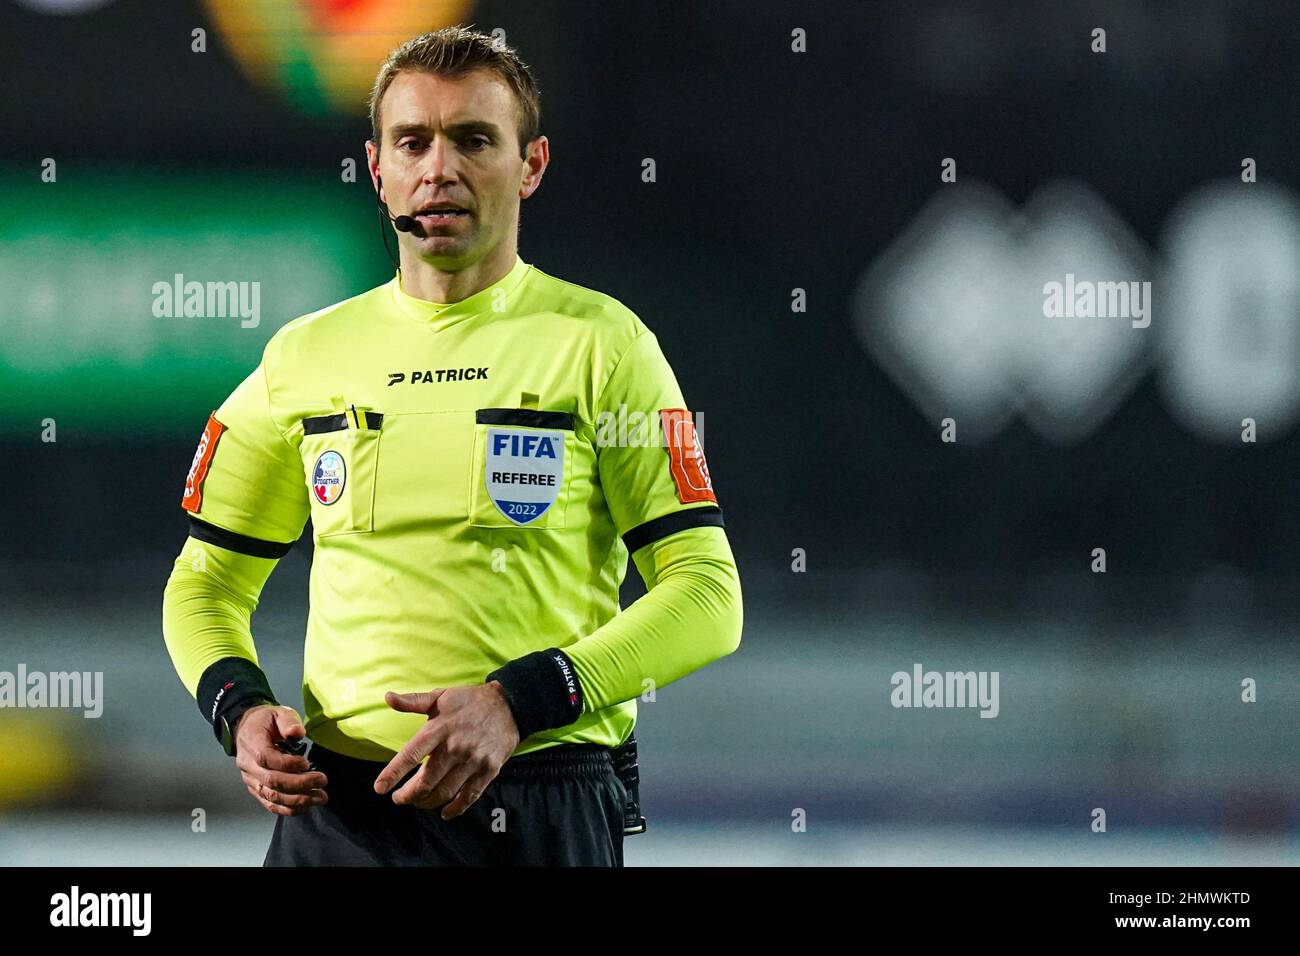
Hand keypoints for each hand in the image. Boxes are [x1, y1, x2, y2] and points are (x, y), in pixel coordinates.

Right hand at [234, 704, 328, 815]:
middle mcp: (248, 765)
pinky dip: (288, 808)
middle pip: (271, 781)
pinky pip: (269, 803)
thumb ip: (288, 721)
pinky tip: (306, 806)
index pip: (266, 758)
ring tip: (320, 797)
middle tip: (322, 781)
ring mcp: (251, 779)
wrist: (247, 730)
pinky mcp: (256, 789)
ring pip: (272, 796)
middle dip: (300, 784)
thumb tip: (297, 733)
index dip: (288, 764)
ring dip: (298, 800)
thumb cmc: (265, 722)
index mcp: (252, 743)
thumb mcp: (278, 712)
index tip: (307, 764)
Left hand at [373, 682, 519, 818]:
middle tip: (399, 798)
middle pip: (426, 781)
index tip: (380, 788)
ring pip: (444, 792)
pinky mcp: (488, 770)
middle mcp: (454, 746)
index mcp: (439, 728)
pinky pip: (469, 796)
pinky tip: (445, 812)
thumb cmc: (470, 700)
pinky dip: (455, 809)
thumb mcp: (441, 696)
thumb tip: (388, 698)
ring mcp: (473, 760)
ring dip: (427, 802)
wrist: (510, 705)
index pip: (411, 754)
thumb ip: (412, 701)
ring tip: (418, 802)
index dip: (393, 773)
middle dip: (408, 795)